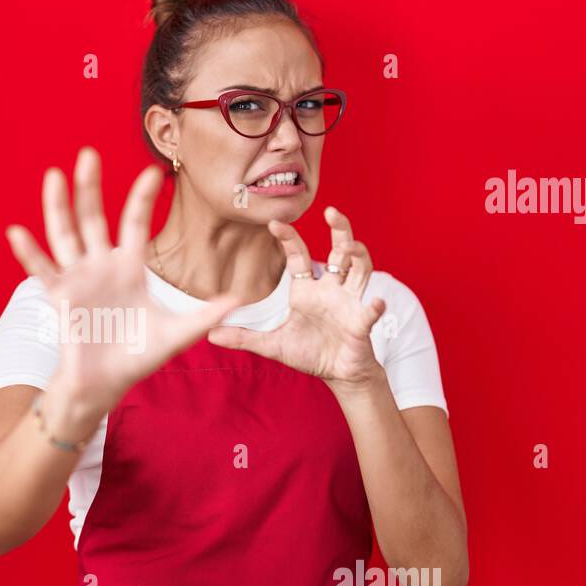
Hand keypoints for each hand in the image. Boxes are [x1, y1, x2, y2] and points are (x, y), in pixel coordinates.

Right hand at [5, 147, 241, 418]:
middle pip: (94, 217)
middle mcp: (101, 265)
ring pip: (65, 234)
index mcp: (129, 267)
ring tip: (53, 176)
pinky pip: (42, 271)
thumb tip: (238, 301)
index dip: (142, 198)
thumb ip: (204, 316)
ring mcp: (77, 277)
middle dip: (91, 187)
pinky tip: (17, 232)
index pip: (135, 223)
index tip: (153, 171)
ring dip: (58, 206)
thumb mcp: (176, 334)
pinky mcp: (59, 296)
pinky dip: (30, 253)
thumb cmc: (138, 355)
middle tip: (88, 153)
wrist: (106, 383)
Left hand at [207, 206, 385, 388]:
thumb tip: (210, 335)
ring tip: (349, 248)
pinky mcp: (361, 324)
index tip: (274, 222)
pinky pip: (370, 312)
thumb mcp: (271, 345)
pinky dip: (375, 307)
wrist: (337, 374)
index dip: (288, 238)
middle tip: (331, 211)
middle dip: (340, 230)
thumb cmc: (309, 353)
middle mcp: (331, 290)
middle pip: (340, 251)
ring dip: (358, 256)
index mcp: (307, 290)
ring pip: (361, 270)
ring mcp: (349, 303)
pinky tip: (376, 303)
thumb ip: (243, 338)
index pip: (298, 256)